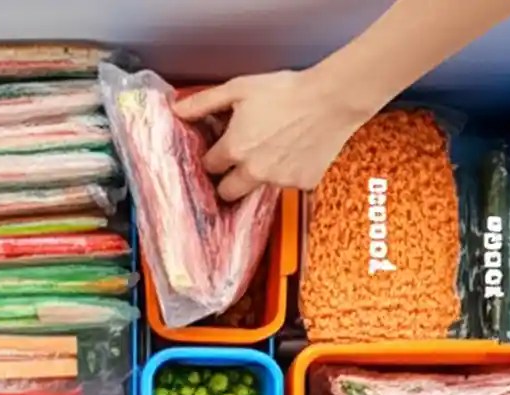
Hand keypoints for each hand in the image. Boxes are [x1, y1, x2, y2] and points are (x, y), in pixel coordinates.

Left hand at [172, 70, 375, 200]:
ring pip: (258, 188)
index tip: (219, 151)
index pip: (209, 167)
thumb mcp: (239, 88)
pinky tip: (294, 150)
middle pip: (227, 192)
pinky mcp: (302, 183)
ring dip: (259, 175)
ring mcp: (279, 180)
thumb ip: (203, 103)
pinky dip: (287, 172)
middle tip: (237, 163)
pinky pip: (287, 185)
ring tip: (272, 149)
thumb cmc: (286, 90)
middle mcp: (254, 171)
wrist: (332, 98)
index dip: (213, 157)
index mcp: (234, 149)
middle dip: (227, 181)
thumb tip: (177, 111)